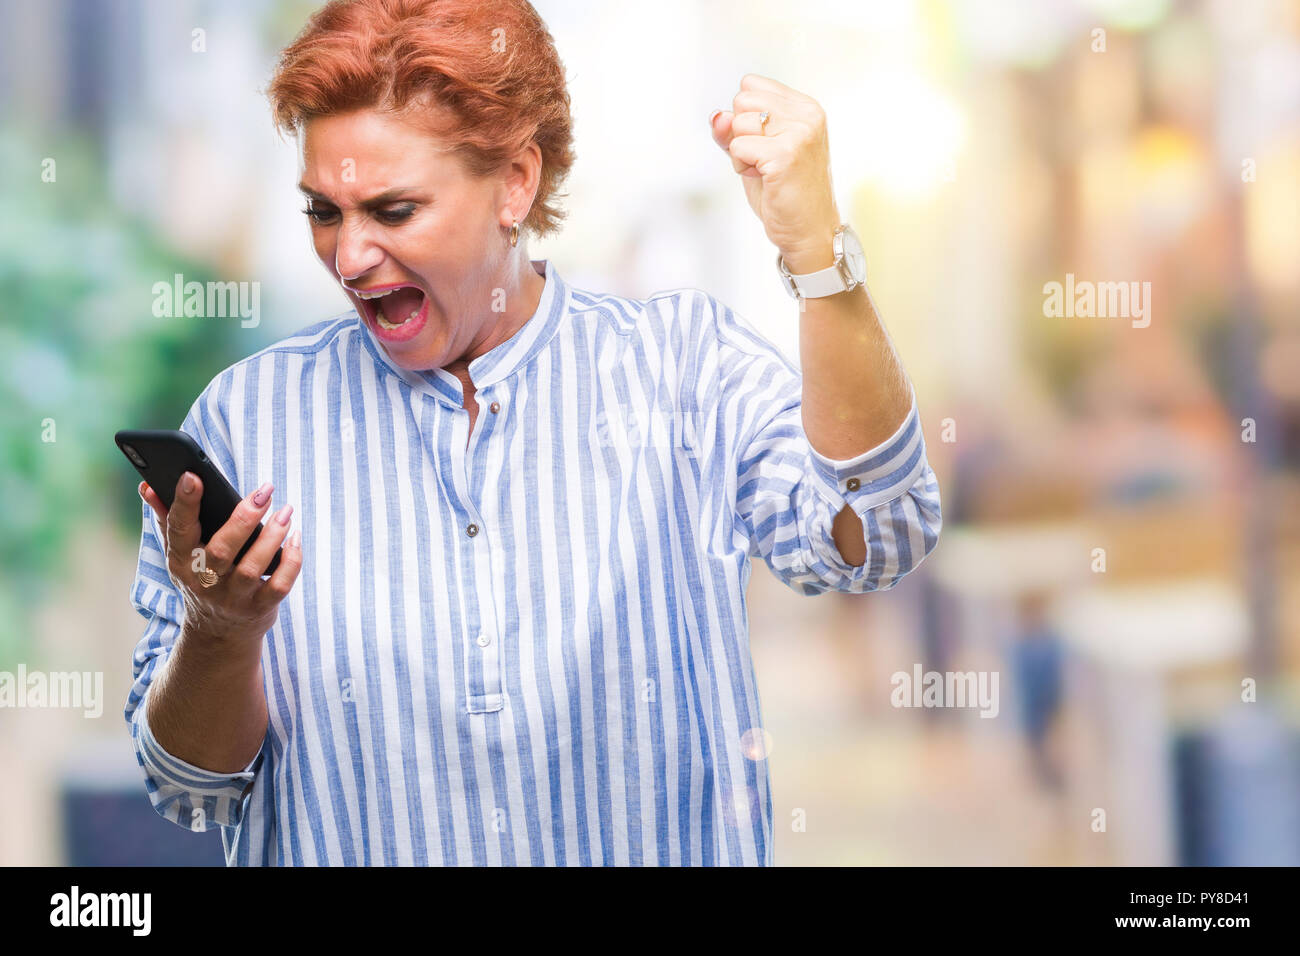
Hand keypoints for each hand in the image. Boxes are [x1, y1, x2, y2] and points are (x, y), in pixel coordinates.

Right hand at [139, 473, 301, 642]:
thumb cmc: (199, 579)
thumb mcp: (179, 554)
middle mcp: (205, 582)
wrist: (216, 634)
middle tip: (265, 491)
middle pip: (223, 549)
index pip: (180, 529)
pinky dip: (291, 561)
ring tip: (285, 511)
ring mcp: (233, 598)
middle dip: (244, 518)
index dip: (185, 503)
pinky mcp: (259, 609)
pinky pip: (279, 585)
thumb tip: (148, 485)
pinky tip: (295, 539)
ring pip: (253, 566)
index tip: (193, 475)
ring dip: (272, 536)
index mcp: (181, 562)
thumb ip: (167, 518)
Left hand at [709, 73, 842, 272]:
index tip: (764, 144)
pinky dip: (741, 166)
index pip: (750, 85)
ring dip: (741, 151)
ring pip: (737, 121)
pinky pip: (737, 146)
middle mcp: (806, 114)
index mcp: (804, 107)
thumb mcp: (755, 152)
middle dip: (741, 132)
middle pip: (742, 99)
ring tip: (765, 170)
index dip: (745, 117)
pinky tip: (763, 179)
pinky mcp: (786, 154)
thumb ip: (733, 129)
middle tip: (765, 160)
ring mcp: (799, 132)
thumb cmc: (785, 193)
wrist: (809, 232)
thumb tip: (716, 116)